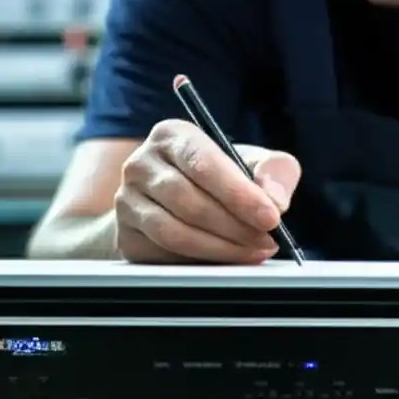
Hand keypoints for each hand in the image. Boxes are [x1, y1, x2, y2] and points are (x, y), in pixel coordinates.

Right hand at [114, 118, 301, 263]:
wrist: (171, 200)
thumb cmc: (216, 178)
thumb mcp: (250, 162)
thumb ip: (273, 170)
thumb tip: (274, 198)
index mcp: (171, 136)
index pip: (203, 163)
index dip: (239, 193)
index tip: (270, 217)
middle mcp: (140, 164)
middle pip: (189, 202)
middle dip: (235, 227)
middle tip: (266, 241)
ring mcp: (126, 201)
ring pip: (174, 232)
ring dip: (219, 249)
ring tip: (251, 253)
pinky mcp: (125, 235)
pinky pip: (162, 255)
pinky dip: (198, 262)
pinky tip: (223, 260)